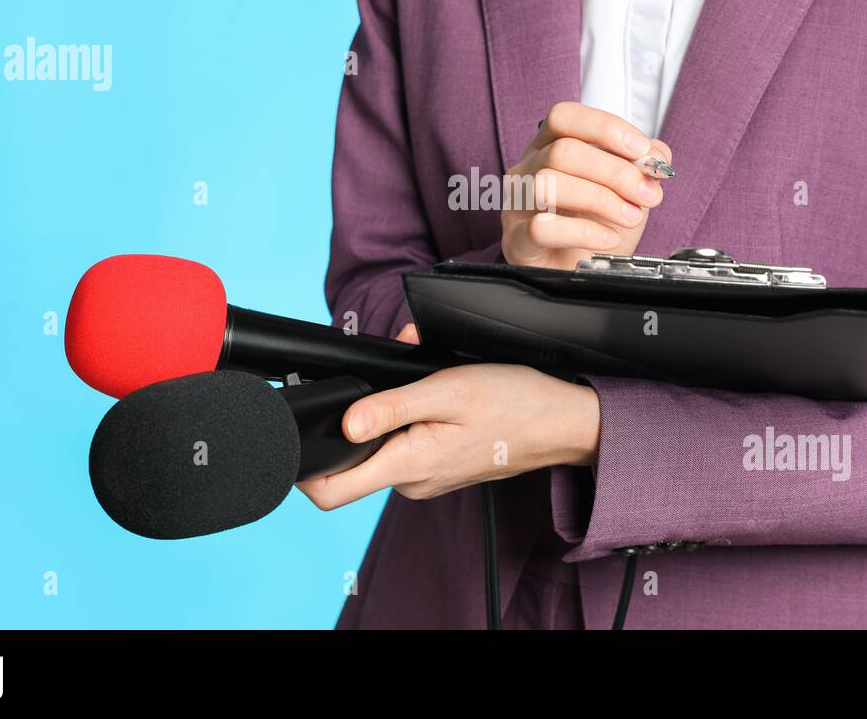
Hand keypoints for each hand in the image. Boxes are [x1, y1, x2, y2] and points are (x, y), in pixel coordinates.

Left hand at [295, 325, 598, 508]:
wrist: (561, 421)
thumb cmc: (514, 401)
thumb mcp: (448, 390)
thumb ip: (391, 407)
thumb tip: (344, 423)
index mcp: (408, 465)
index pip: (330, 491)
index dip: (305, 467)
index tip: (305, 431)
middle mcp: (411, 481)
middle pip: (354, 459)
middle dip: (360, 413)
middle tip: (388, 375)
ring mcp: (425, 478)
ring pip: (382, 446)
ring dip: (390, 410)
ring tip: (425, 380)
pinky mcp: (438, 468)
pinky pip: (407, 444)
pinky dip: (412, 416)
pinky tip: (437, 393)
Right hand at [501, 102, 671, 269]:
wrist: (581, 270)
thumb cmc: (597, 224)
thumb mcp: (627, 187)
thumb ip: (642, 164)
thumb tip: (654, 156)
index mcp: (549, 147)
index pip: (564, 117)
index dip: (604, 127)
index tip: (641, 149)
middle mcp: (527, 170)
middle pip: (562, 151)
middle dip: (615, 171)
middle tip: (646, 194)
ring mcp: (517, 205)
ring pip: (548, 183)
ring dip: (601, 199)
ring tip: (630, 216)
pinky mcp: (517, 241)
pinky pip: (543, 227)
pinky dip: (584, 232)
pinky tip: (608, 239)